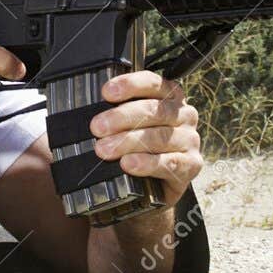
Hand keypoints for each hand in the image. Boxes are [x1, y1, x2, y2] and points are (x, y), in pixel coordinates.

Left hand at [90, 71, 202, 206]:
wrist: (149, 190)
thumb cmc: (134, 150)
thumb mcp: (124, 128)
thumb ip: (111, 115)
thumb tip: (80, 113)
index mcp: (168, 97)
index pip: (152, 83)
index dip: (130, 85)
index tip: (106, 92)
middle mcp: (183, 114)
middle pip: (154, 110)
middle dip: (121, 118)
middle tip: (96, 128)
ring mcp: (190, 140)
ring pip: (159, 137)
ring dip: (128, 142)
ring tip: (104, 150)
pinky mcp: (192, 165)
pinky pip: (170, 163)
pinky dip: (147, 163)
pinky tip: (129, 164)